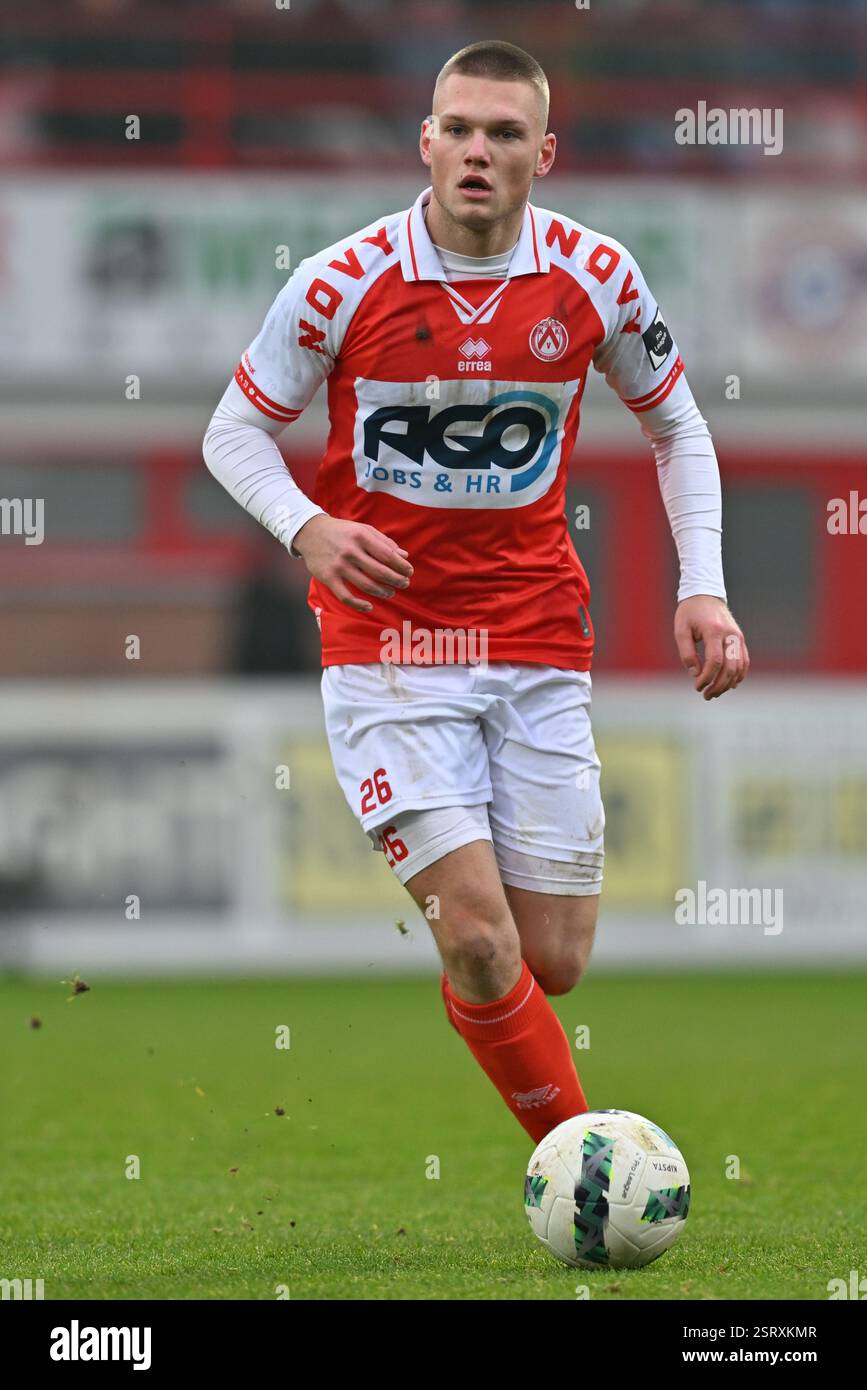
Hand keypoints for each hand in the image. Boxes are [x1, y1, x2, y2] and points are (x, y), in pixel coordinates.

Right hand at [292, 514, 412, 612]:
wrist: (310, 532)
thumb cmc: (342, 532)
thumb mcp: (363, 530)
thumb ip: (384, 542)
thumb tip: (404, 556)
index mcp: (361, 537)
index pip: (387, 555)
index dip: (401, 566)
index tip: (409, 572)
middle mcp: (350, 551)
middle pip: (380, 572)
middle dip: (396, 580)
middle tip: (405, 584)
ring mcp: (339, 566)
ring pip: (366, 585)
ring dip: (382, 592)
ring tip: (390, 593)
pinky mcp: (328, 578)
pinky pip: (346, 596)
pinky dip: (359, 605)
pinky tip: (369, 607)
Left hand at [674, 595, 749, 699]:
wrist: (705, 595)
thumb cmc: (689, 613)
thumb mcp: (681, 630)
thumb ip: (687, 653)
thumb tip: (695, 674)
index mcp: (714, 630)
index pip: (715, 661)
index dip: (707, 677)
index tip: (697, 686)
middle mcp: (730, 634)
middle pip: (730, 667)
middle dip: (718, 685)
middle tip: (706, 695)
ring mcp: (738, 637)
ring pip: (739, 667)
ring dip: (728, 684)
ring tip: (714, 692)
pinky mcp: (740, 639)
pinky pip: (744, 660)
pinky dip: (739, 675)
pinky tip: (729, 685)